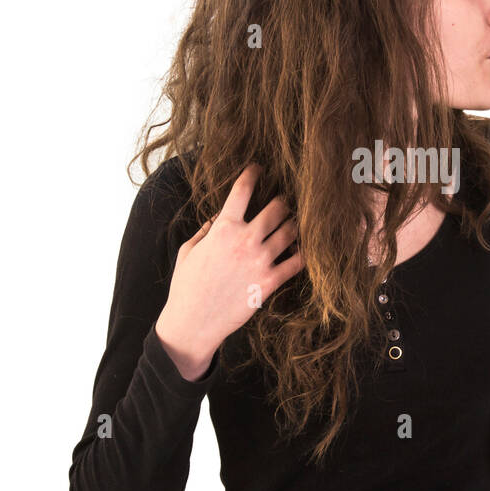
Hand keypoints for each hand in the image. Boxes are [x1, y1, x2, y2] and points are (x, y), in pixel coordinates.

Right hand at [155, 162, 304, 378]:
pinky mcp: (270, 282)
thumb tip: (214, 219)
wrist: (194, 322)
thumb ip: (204, 231)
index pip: (242, 190)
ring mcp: (260, 261)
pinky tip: (302, 249)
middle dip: (282, 202)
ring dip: (294, 224)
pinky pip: (297, 261)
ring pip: (291, 231)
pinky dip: (303, 252)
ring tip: (294, 223)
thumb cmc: (186, 287)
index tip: (258, 167)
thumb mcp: (188, 252)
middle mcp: (245, 240)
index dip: (252, 173)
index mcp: (223, 229)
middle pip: (277, 208)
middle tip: (283, 202)